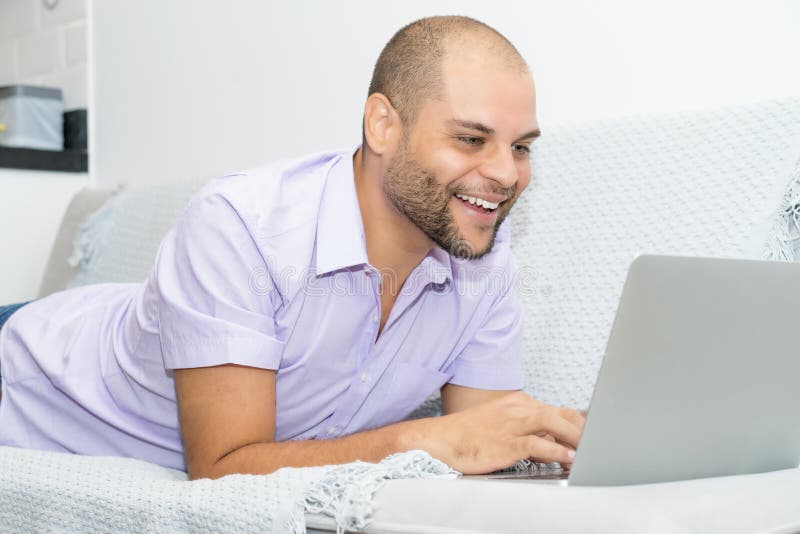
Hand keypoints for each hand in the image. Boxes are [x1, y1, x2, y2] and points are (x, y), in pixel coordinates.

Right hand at [423, 392, 584, 474]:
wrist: (441, 440)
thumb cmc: (468, 436)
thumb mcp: (500, 427)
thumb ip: (527, 433)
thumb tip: (553, 446)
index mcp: (517, 403)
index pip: (556, 409)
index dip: (577, 423)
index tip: (589, 435)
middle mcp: (517, 409)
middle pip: (561, 414)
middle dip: (582, 430)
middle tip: (597, 445)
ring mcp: (512, 424)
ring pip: (554, 423)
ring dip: (576, 438)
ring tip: (590, 451)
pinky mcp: (507, 442)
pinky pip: (538, 444)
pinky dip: (557, 451)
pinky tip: (569, 458)